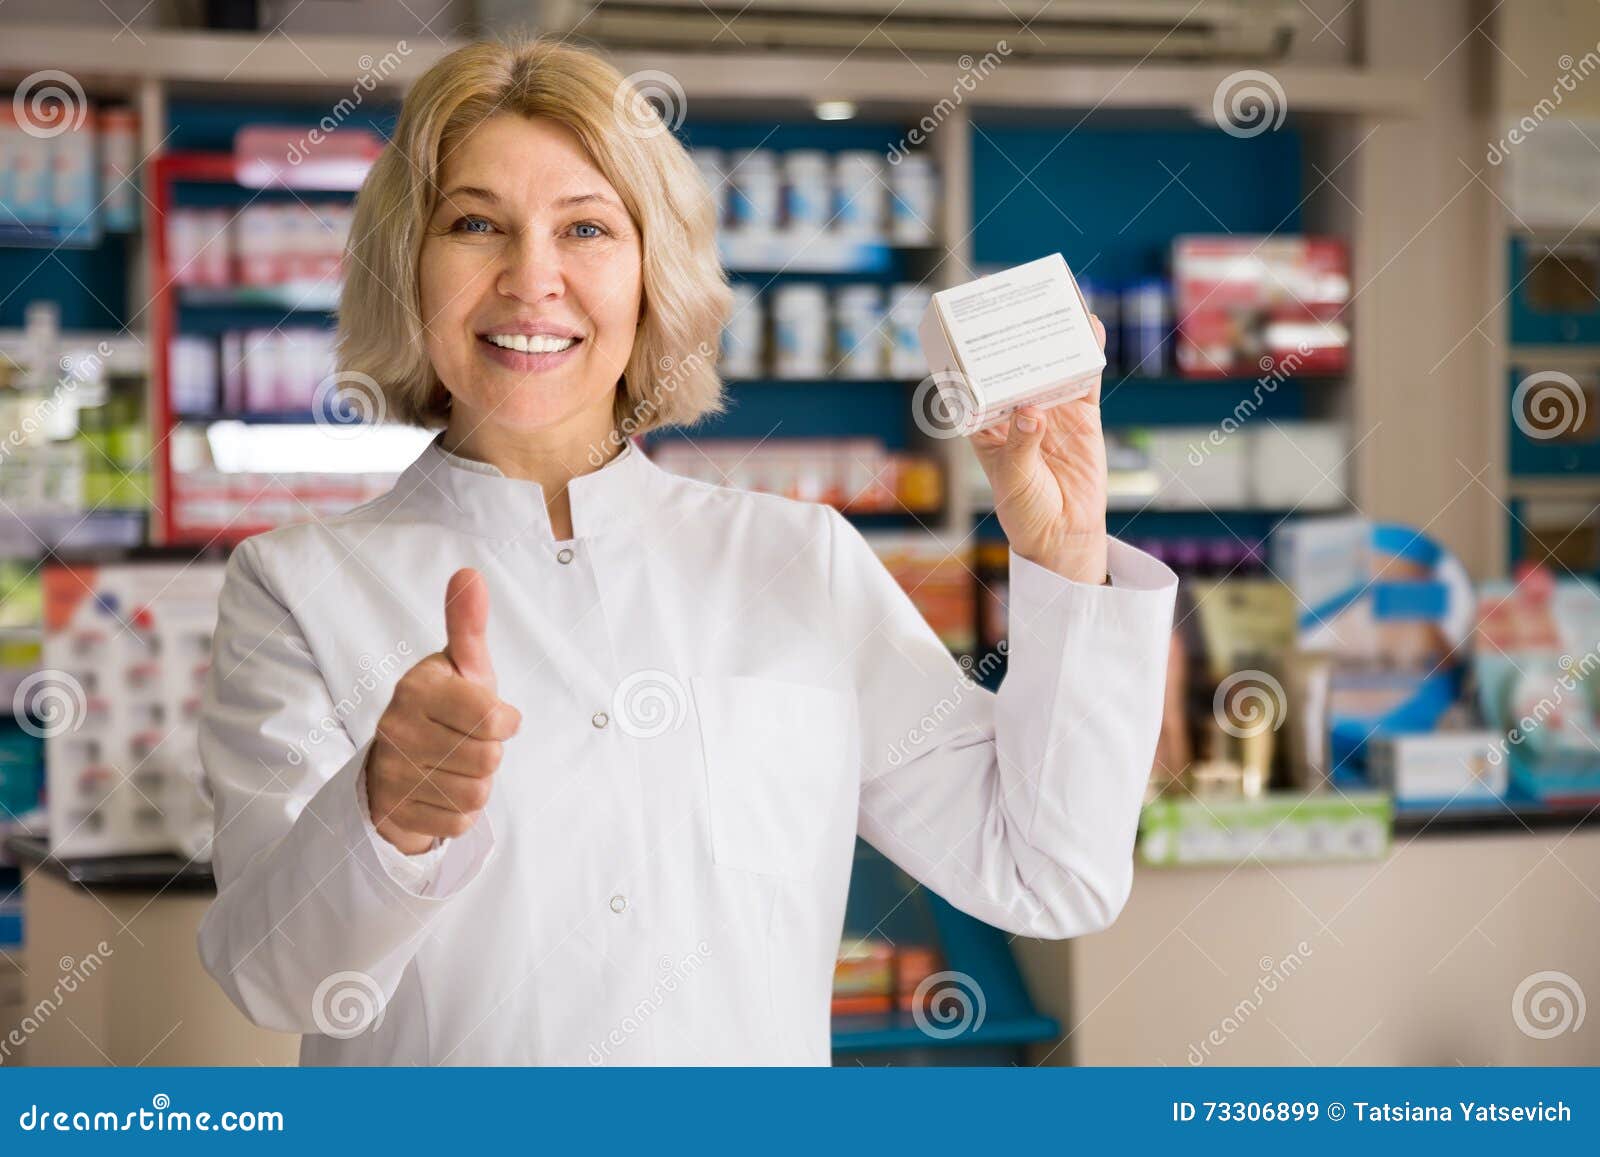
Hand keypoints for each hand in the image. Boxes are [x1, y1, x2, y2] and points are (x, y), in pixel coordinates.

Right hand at [365, 568, 521, 852]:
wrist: (396, 763)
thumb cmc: (444, 708)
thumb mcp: (461, 666)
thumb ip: (467, 624)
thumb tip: (469, 574)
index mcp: (416, 689)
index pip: (491, 717)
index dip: (505, 721)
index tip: (496, 717)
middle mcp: (396, 729)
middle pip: (488, 759)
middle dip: (491, 755)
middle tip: (468, 743)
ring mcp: (391, 774)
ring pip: (475, 794)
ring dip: (477, 784)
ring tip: (456, 766)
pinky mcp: (393, 812)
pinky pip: (458, 823)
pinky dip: (460, 812)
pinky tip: (442, 791)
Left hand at [969, 314, 1108, 583]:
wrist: (1066, 535)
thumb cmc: (1026, 512)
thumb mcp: (1013, 482)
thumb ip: (1020, 445)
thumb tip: (1030, 410)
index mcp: (985, 425)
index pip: (971, 382)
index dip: (966, 352)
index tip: (961, 320)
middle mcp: (1015, 411)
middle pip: (1012, 364)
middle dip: (1012, 333)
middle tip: (1013, 297)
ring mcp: (1050, 410)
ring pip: (1048, 364)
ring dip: (1050, 335)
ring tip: (1054, 300)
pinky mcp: (1082, 417)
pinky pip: (1083, 379)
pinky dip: (1086, 354)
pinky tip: (1090, 328)